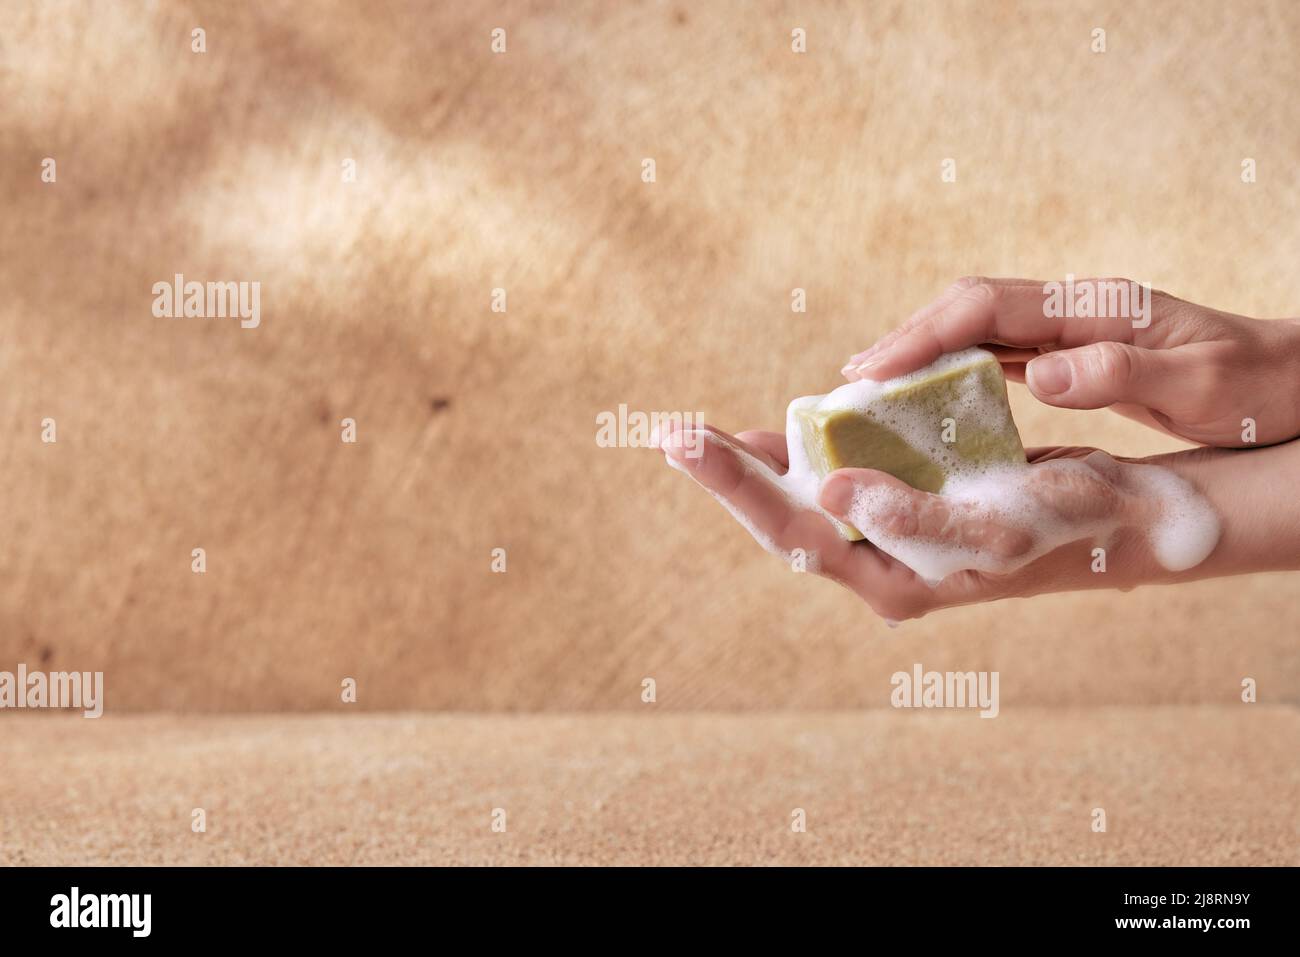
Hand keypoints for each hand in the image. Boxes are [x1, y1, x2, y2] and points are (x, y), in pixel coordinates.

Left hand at [659, 422, 1183, 621]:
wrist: (1127, 520)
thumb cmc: (1075, 522)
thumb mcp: (1004, 521)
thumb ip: (916, 517)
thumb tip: (828, 489)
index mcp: (895, 578)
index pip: (794, 531)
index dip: (738, 485)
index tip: (685, 440)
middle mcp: (883, 566)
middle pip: (783, 518)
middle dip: (725, 475)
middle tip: (664, 432)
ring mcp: (892, 541)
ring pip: (805, 501)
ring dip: (754, 467)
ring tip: (694, 436)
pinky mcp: (909, 509)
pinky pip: (840, 480)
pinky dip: (805, 455)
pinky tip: (777, 434)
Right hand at [841, 277, 1299, 447]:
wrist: (1295, 382)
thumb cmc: (1258, 386)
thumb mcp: (1203, 383)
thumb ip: (1123, 371)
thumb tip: (1039, 373)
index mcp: (1098, 307)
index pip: (987, 307)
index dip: (922, 336)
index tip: (870, 374)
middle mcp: (1076, 310)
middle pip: (968, 309)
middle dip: (903, 340)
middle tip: (848, 386)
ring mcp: (1073, 330)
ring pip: (976, 330)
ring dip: (921, 356)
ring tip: (870, 392)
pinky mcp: (1074, 354)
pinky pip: (998, 355)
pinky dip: (953, 371)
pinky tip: (928, 396)